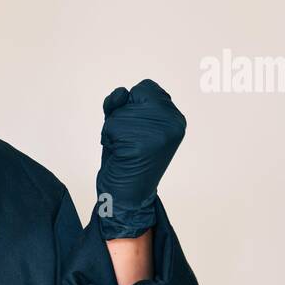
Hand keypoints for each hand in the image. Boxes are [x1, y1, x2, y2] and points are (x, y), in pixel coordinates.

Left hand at [94, 79, 185, 238]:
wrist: (127, 197)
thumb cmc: (125, 159)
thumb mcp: (125, 124)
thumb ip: (123, 103)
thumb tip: (121, 93)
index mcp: (175, 118)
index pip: (146, 87)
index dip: (131, 105)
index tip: (135, 129)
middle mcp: (173, 121)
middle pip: (133, 94)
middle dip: (122, 115)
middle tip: (129, 141)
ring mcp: (159, 131)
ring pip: (121, 110)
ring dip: (113, 128)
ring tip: (125, 149)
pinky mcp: (143, 141)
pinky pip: (112, 124)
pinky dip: (108, 138)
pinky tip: (120, 154)